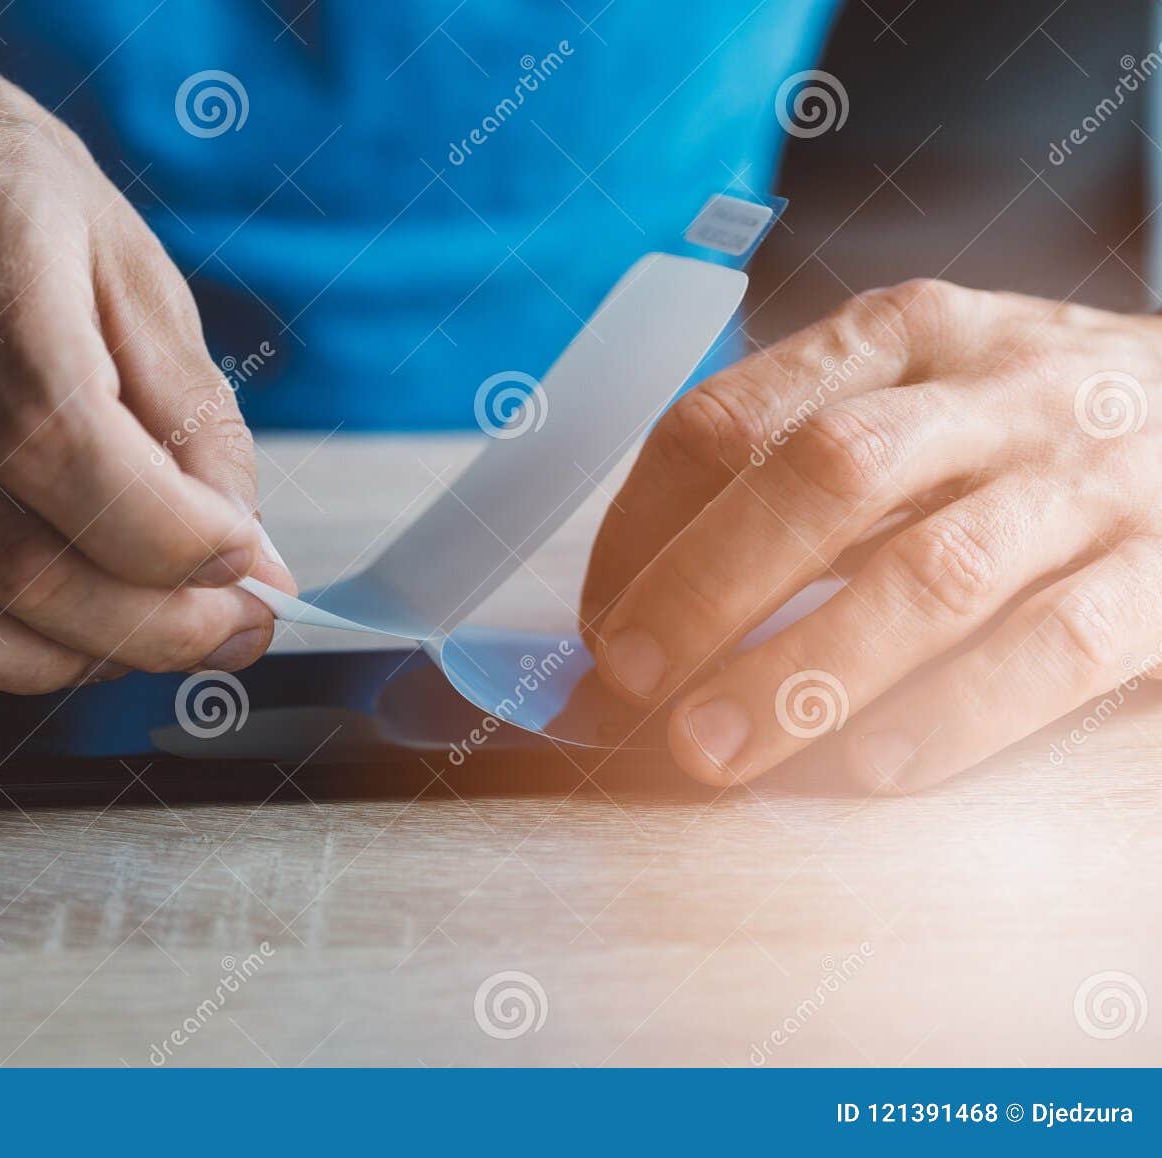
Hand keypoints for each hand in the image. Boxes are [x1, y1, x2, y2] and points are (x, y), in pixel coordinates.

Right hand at [0, 15, 292, 832]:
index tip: (248, 571)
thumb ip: (186, 409)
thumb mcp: (114, 249)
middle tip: (223, 631)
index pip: (68, 452)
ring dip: (44, 669)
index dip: (177, 544)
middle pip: (9, 559)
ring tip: (119, 648)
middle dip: (150, 631)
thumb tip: (249, 558)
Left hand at [583, 278, 1161, 791]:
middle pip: (822, 475)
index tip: (599, 622)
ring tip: (715, 748)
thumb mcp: (921, 394)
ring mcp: (1090, 478)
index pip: (733, 415)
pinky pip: (1055, 646)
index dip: (642, 525)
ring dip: (805, 670)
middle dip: (705, 586)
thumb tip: (636, 611)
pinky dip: (957, 713)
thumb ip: (796, 472)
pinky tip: (877, 767)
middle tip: (629, 682)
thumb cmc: (1035, 430)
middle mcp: (995, 389)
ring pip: (931, 570)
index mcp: (903, 337)